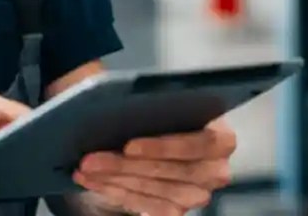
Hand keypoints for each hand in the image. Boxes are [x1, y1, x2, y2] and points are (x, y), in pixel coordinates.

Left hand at [72, 119, 236, 215]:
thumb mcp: (169, 103)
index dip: (162, 147)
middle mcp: (216, 172)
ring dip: (113, 180)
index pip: (197, 144)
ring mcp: (198, 195)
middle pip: (170, 172)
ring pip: (153, 191)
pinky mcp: (177, 210)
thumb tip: (128, 109)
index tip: (128, 146)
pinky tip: (92, 181)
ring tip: (85, 169)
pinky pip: (145, 206)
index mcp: (222, 139)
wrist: (165, 132)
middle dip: (125, 166)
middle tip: (90, 159)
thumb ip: (161, 106)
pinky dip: (114, 192)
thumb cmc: (165, 112)